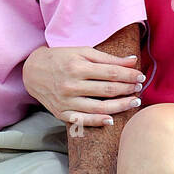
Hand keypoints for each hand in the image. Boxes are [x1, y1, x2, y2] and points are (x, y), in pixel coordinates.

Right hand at [22, 45, 142, 126]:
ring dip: (120, 106)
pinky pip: (82, 120)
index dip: (129, 75)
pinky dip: (97, 121)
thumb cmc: (60, 59)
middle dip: (127, 89)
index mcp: (77, 67)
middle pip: (108, 90)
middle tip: (139, 88)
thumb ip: (107, 58)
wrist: (33, 71)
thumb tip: (133, 61)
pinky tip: (111, 120)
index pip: (111, 73)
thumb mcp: (82, 52)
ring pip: (99, 107)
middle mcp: (71, 85)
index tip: (140, 76)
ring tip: (134, 102)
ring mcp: (66, 101)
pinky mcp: (61, 113)